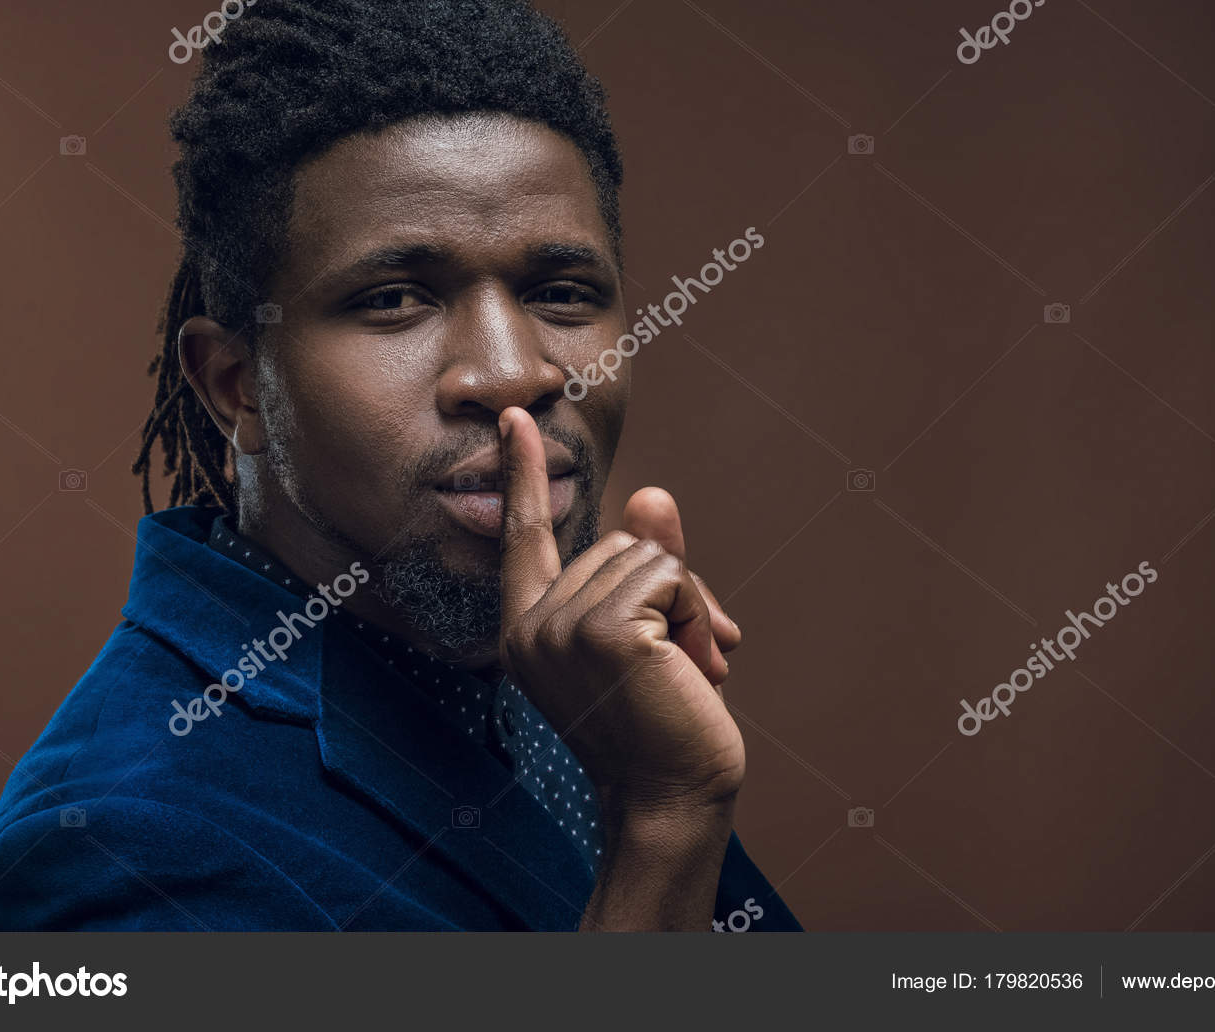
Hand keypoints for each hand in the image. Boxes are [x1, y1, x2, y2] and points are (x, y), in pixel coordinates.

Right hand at [496, 407, 745, 824]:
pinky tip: (692, 670)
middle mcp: (531, 625)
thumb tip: (652, 493)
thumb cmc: (661, 723)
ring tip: (686, 672)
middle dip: (672, 591)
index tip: (517, 417)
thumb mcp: (648, 634)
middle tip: (685, 661)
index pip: (525, 535)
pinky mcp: (604, 630)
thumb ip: (644, 565)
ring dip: (689, 610)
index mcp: (528, 628)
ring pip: (650, 557)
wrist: (673, 797)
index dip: (522, 473)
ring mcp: (562, 627)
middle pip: (619, 544)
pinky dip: (697, 616)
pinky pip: (671, 576)